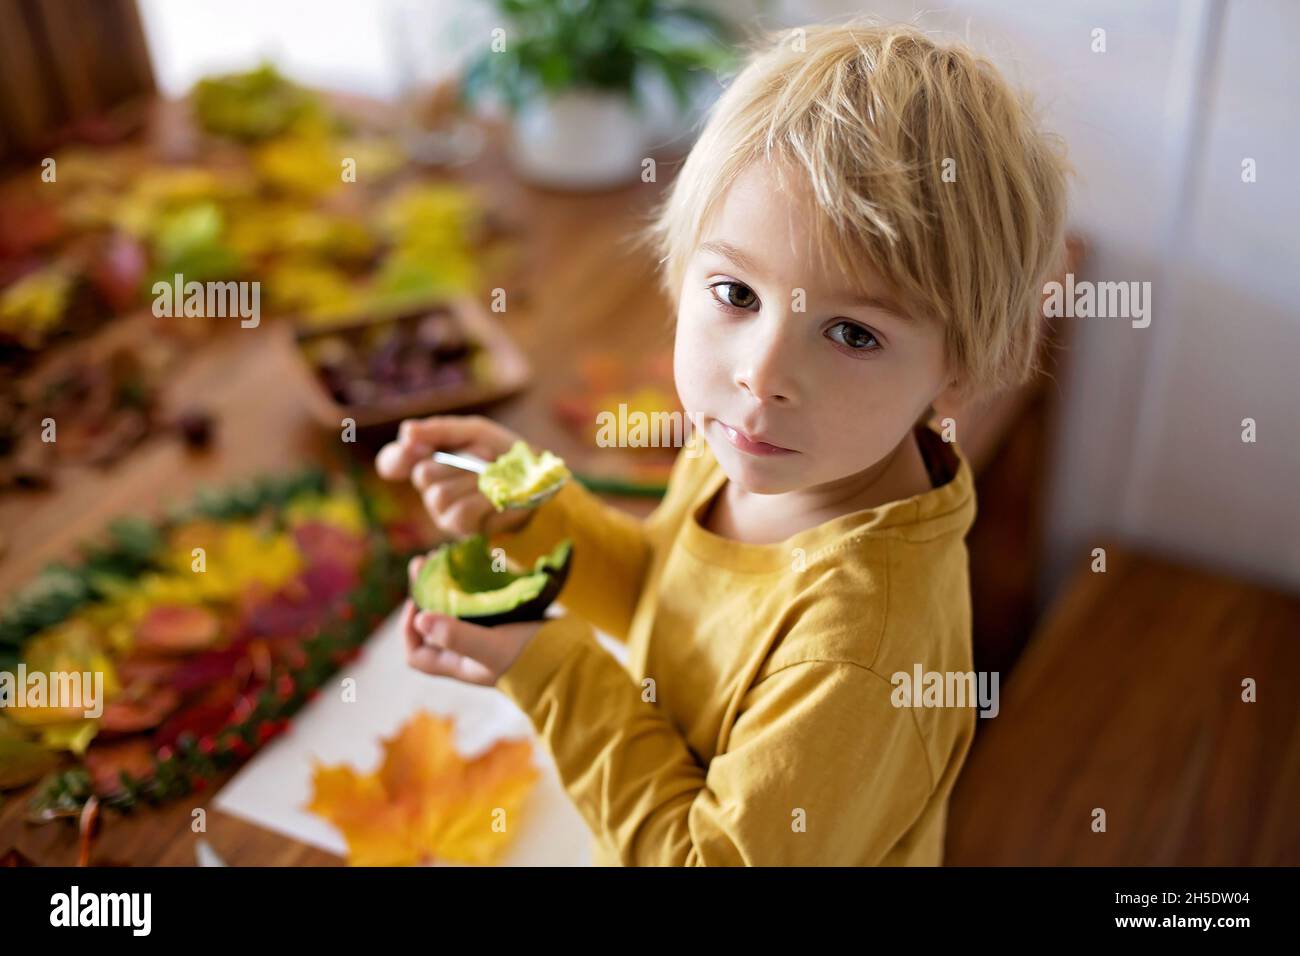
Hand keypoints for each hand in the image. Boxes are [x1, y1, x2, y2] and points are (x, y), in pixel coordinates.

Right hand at [375, 414, 536, 537]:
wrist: (539, 478)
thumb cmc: (504, 454)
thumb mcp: (474, 433)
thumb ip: (440, 430)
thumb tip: (405, 432)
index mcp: (429, 461)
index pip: (393, 461)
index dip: (398, 456)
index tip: (412, 446)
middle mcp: (431, 489)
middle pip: (423, 474)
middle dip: (458, 462)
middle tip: (483, 457)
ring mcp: (445, 513)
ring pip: (441, 495)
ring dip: (474, 480)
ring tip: (492, 477)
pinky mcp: (464, 532)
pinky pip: (462, 512)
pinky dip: (484, 498)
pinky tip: (497, 495)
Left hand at [400, 555, 543, 685]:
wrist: (571, 658)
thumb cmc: (528, 657)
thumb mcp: (489, 647)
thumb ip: (455, 636)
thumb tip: (419, 617)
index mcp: (458, 663)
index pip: (417, 654)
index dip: (409, 629)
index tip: (416, 602)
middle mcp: (467, 650)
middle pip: (434, 623)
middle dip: (425, 593)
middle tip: (425, 561)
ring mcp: (487, 634)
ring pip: (455, 608)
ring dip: (446, 583)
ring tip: (445, 554)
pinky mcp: (505, 620)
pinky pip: (479, 600)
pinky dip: (473, 582)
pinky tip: (475, 562)